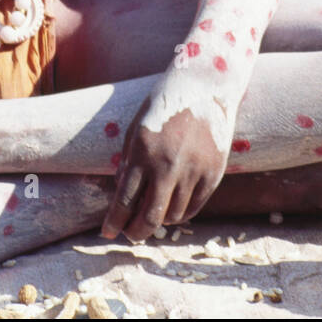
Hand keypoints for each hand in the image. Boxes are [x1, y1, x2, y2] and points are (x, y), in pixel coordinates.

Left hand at [102, 95, 228, 242]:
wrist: (204, 87)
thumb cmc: (164, 106)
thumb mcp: (137, 129)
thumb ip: (129, 163)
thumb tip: (122, 199)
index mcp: (143, 152)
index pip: (124, 200)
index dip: (114, 222)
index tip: (108, 233)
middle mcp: (168, 165)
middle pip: (150, 217)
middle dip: (136, 232)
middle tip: (130, 235)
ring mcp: (193, 170)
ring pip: (173, 216)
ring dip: (159, 221)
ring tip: (152, 215)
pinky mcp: (213, 173)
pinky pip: (195, 207)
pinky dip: (181, 213)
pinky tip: (172, 209)